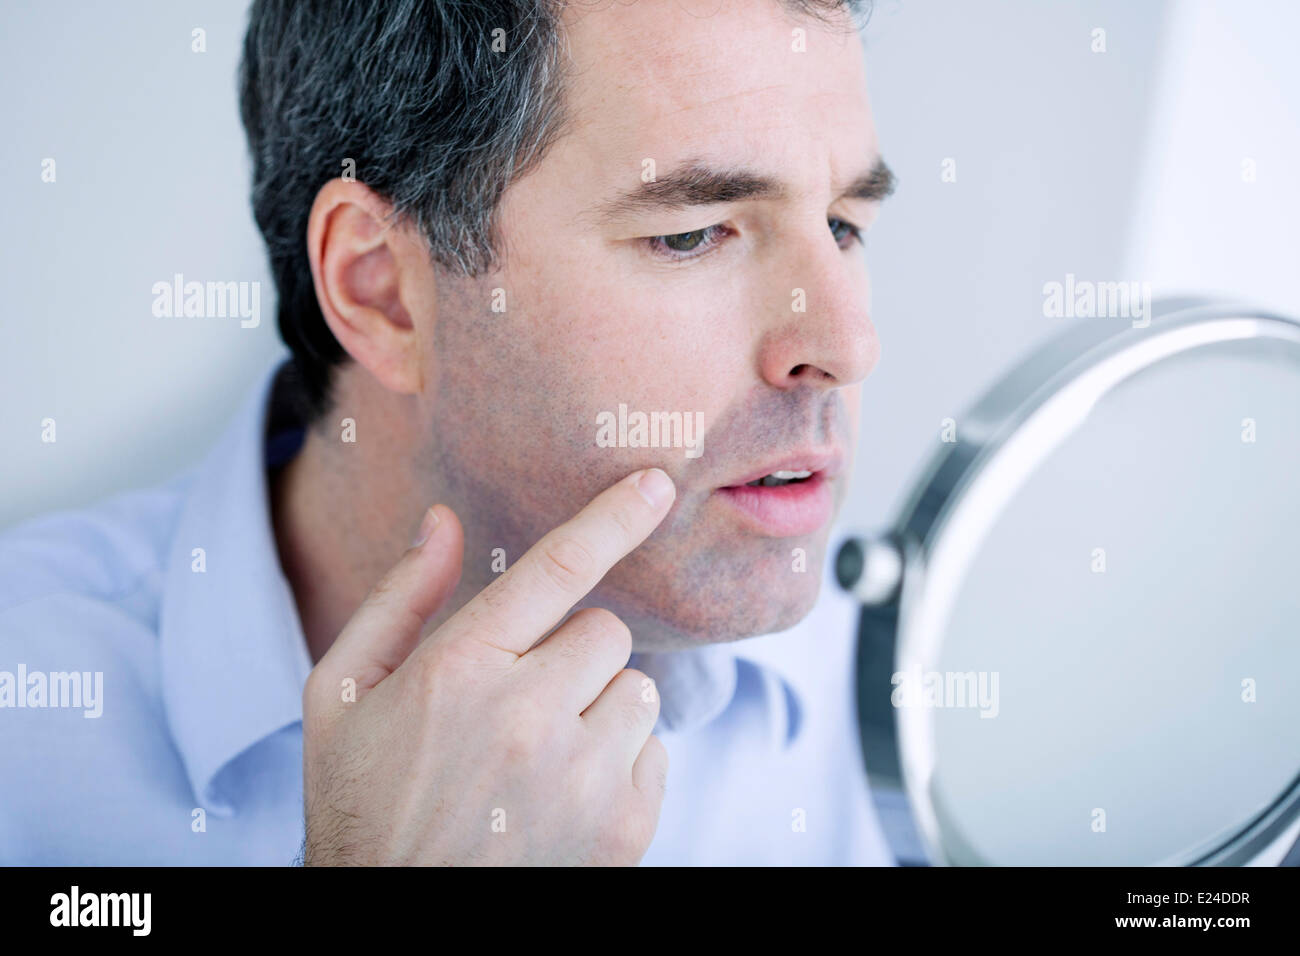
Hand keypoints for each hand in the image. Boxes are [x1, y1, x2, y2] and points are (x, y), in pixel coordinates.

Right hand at [301, 467, 675, 864]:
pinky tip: (565, 795)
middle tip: (522, 701)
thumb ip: (397, 601)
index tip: (654, 483)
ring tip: (542, 754)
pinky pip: (656, 753)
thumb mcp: (341, 696)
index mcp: (458, 671)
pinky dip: (621, 764)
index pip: (555, 569)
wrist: (395, 923)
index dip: (611, 518)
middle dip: (571, 655)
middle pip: (604, 633)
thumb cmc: (361, 804)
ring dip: (600, 709)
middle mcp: (529, 717)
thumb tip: (443, 522)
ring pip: (638, 690)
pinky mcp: (625, 828)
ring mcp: (583, 777)